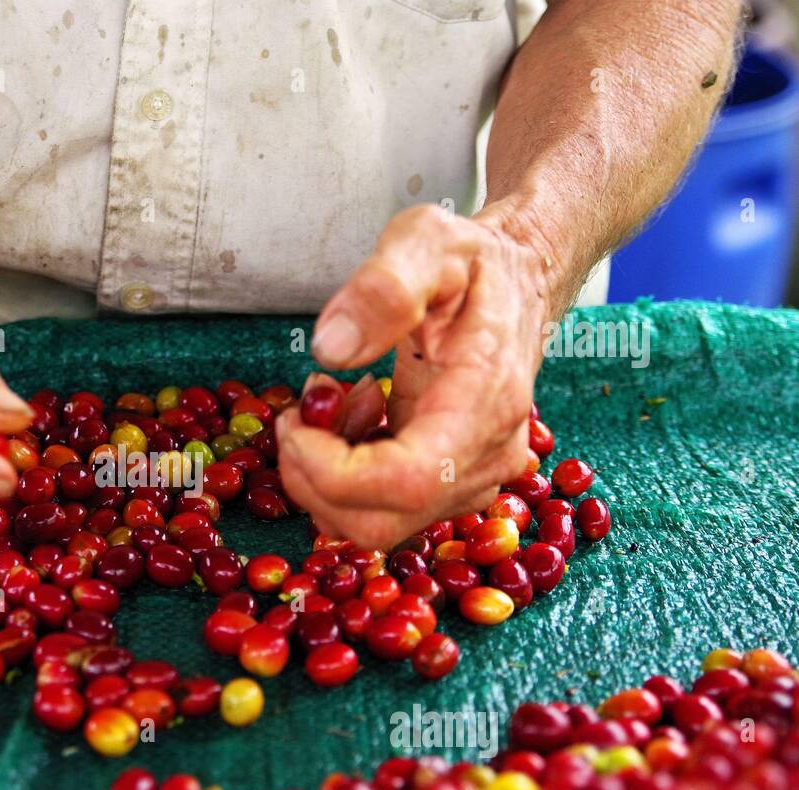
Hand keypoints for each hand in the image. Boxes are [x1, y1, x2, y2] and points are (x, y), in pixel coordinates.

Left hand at [276, 203, 553, 548]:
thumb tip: (332, 349)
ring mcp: (472, 479)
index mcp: (486, 402)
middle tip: (297, 415)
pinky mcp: (451, 485)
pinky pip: (382, 509)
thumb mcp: (428, 241)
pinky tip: (353, 417)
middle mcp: (487, 457)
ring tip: (334, 401)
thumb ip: (382, 288)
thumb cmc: (473, 263)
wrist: (519, 284)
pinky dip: (344, 476)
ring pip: (375, 524)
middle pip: (382, 523)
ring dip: (326, 476)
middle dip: (314, 481)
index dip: (332, 473)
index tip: (293, 422)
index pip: (407, 482)